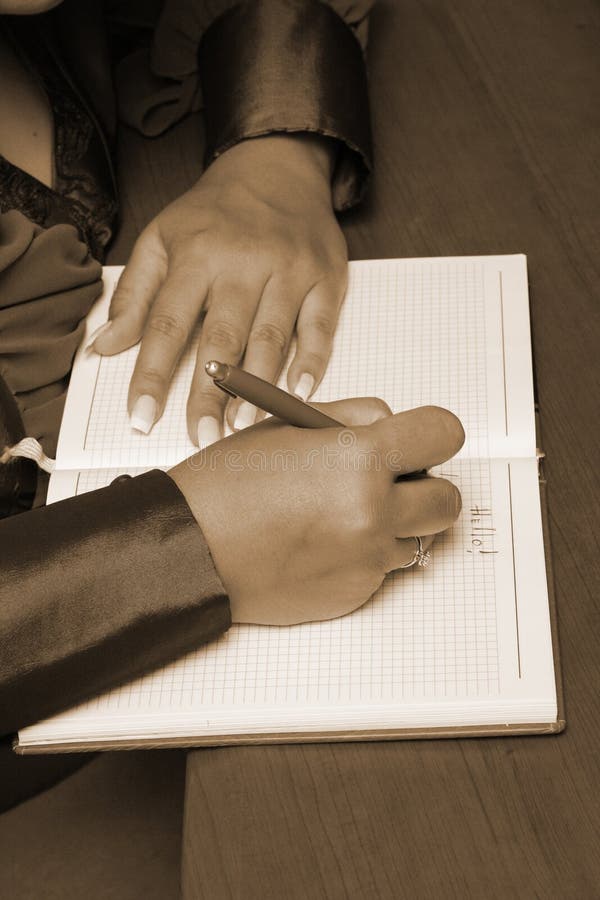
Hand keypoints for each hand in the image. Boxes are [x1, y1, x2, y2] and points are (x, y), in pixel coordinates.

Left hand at [92, 134, 346, 445]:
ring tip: (243, 425)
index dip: (151, 375)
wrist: (276, 166)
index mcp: (197, 254)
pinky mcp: (325, 278)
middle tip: (201, 436)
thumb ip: (134, 294)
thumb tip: (104, 346)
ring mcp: (289, 270)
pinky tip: (300, 394)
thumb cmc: (214, 213)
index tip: (140, 418)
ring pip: (272, 337)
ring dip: (259, 386)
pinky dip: (313, 362)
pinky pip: (321, 327)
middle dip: (210, 393)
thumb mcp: (161, 239)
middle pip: (222, 339)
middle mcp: (244, 262)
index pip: (166, 324)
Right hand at [169, 402, 464, 625]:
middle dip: (425, 486)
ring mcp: (367, 558)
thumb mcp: (287, 426)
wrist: (190, 550)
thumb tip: (390, 423)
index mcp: (360, 458)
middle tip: (390, 481)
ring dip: (395, 523)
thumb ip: (351, 418)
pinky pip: (384, 569)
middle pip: (447, 499)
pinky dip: (365, 554)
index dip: (434, 434)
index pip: (445, 435)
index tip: (421, 440)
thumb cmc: (227, 484)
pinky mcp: (355, 594)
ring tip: (342, 514)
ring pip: (418, 537)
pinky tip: (321, 542)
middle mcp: (374, 510)